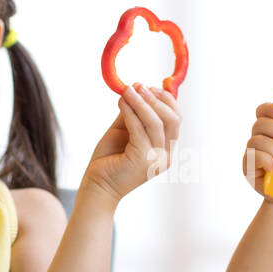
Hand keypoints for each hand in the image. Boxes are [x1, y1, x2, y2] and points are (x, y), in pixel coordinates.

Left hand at [83, 83, 181, 203]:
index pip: (175, 120)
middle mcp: (165, 156)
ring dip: (141, 102)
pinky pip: (139, 129)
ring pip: (156, 122)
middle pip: (172, 119)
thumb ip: (133, 114)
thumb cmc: (109, 160)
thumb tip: (137, 88)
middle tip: (140, 85)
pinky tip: (121, 102)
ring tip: (128, 89)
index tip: (152, 86)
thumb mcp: (124, 131)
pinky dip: (130, 112)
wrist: (97, 186)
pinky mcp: (142, 160)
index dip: (167, 100)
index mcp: (165, 149)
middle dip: (156, 99)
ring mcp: (156, 159)